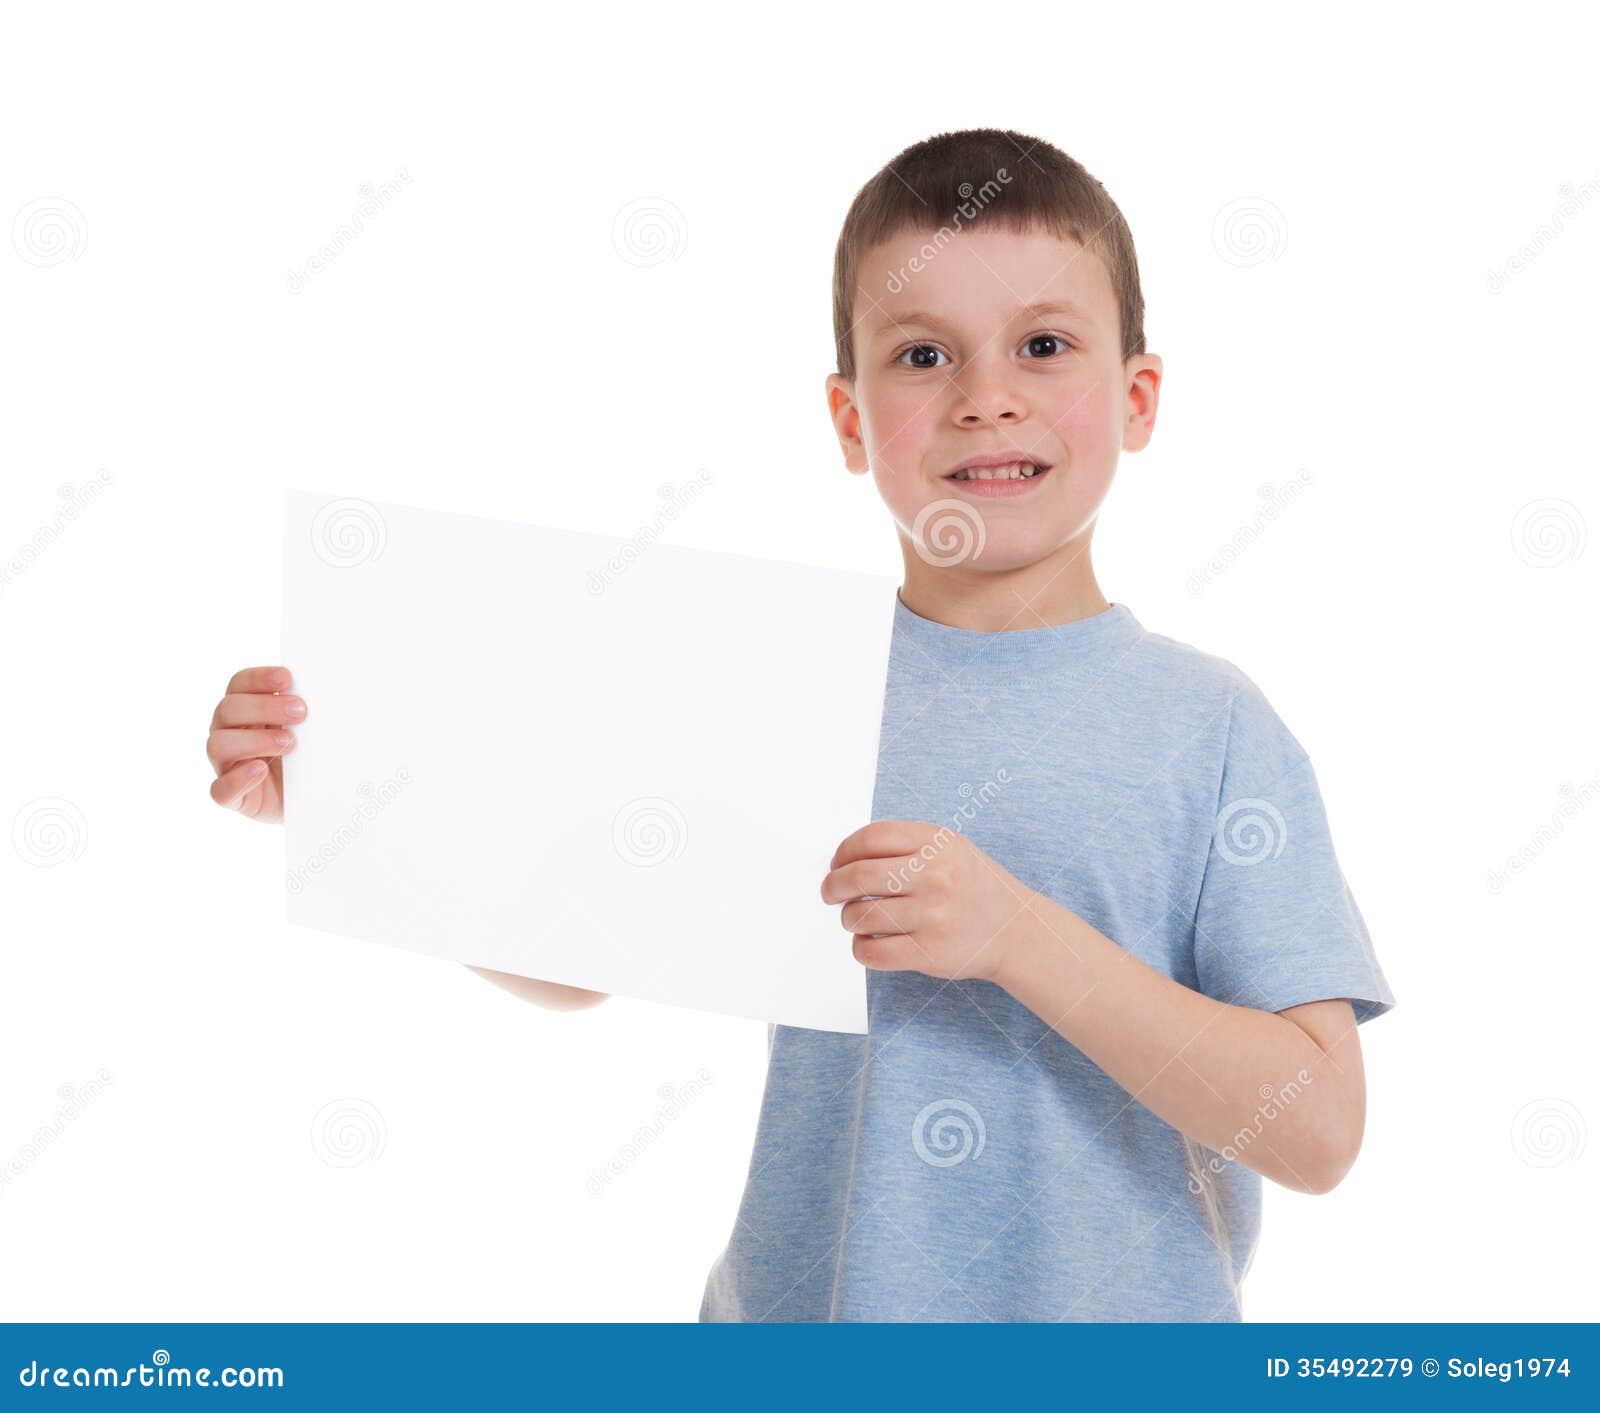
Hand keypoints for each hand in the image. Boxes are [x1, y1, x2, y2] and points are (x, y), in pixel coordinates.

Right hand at [206, 665, 304, 822]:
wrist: (313, 799)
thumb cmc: (309, 757)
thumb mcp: (312, 731)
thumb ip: (311, 711)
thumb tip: (332, 691)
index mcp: (246, 710)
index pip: (239, 684)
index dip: (258, 678)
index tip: (287, 678)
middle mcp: (230, 733)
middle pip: (228, 710)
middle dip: (264, 707)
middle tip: (301, 712)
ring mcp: (227, 765)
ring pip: (218, 745)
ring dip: (255, 740)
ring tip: (289, 743)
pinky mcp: (232, 797)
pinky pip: (221, 789)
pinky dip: (239, 779)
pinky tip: (260, 770)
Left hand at [820, 820, 1037, 982]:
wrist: (1016, 930)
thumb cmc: (973, 886)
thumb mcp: (949, 849)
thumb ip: (903, 845)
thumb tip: (843, 858)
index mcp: (937, 844)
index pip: (871, 838)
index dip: (844, 851)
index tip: (837, 863)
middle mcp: (934, 877)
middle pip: (858, 876)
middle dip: (833, 886)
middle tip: (830, 893)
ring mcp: (932, 916)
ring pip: (860, 917)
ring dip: (848, 919)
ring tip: (856, 919)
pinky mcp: (929, 953)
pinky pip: (872, 952)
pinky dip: (860, 948)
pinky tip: (869, 942)